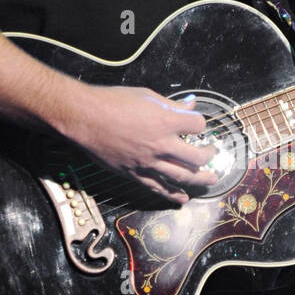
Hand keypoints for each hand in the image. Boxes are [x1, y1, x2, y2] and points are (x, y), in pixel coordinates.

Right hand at [76, 86, 218, 205]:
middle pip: (196, 157)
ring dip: (199, 179)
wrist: (83, 118)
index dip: (200, 124)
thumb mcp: (146, 96)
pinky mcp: (135, 173)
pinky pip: (158, 188)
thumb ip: (172, 105)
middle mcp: (161, 144)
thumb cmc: (112, 102)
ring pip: (182, 177)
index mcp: (166, 121)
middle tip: (211, 154)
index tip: (197, 124)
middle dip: (208, 156)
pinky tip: (183, 198)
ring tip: (211, 179)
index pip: (198, 126)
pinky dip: (172, 194)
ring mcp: (148, 162)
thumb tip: (190, 104)